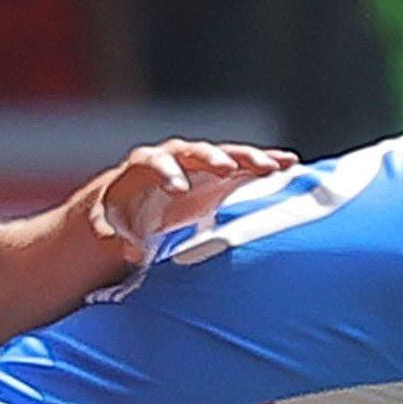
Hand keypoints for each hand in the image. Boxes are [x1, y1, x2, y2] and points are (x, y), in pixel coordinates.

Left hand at [94, 139, 295, 264]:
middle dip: (212, 159)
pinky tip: (290, 165)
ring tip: (274, 167)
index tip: (178, 189)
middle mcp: (178, 157)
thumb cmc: (123, 215)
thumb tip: (124, 250)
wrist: (139, 205)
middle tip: (228, 169)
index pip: (156, 162)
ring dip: (248, 159)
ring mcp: (204, 163)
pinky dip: (266, 163)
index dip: (167, 173)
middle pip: (196, 153)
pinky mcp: (225, 172)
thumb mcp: (112, 226)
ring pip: (227, 155)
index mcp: (146, 165)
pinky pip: (248, 164)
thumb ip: (114, 235)